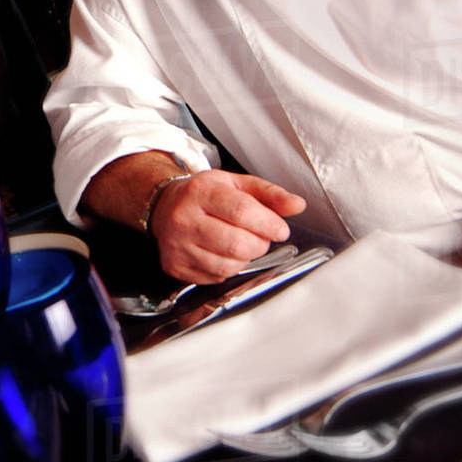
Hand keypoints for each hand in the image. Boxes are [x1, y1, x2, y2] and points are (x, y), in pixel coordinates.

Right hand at [149, 169, 305, 282]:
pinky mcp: (175, 266)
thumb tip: (297, 205)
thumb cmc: (203, 195)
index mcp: (201, 191)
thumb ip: (269, 194)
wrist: (164, 205)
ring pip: (228, 266)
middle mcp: (184, 218)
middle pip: (237, 244)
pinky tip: (222, 253)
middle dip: (259, 244)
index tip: (280, 229)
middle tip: (260, 237)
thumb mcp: (236, 184)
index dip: (268, 224)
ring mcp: (177, 245)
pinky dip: (228, 268)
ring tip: (240, 243)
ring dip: (245, 259)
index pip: (242, 211)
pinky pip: (215, 277)